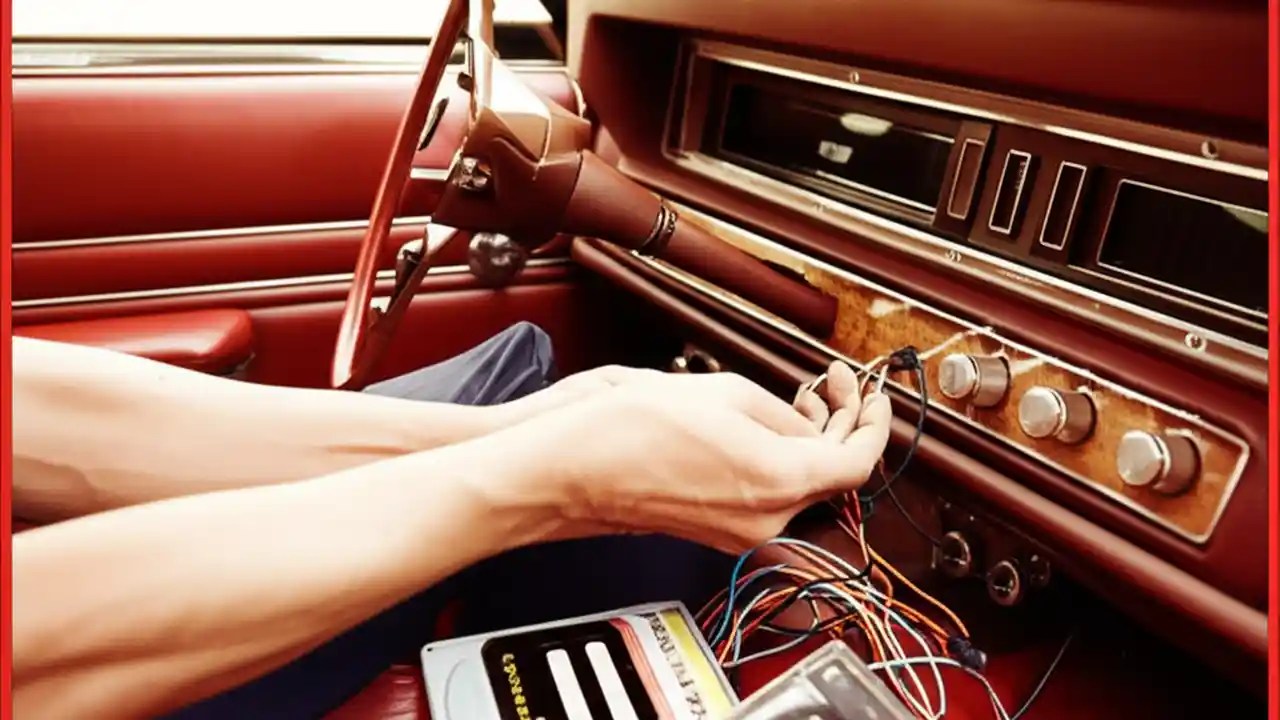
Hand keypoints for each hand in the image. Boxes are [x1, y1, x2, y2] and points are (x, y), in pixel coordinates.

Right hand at [502, 365, 891, 552]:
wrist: (570, 468)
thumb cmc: (629, 430)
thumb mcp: (724, 394)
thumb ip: (783, 415)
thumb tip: (805, 428)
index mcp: (777, 482)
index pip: (858, 463)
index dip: (873, 424)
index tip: (871, 395)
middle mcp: (765, 520)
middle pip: (830, 475)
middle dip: (839, 424)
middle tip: (830, 382)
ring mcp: (739, 532)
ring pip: (798, 485)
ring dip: (807, 440)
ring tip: (795, 398)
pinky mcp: (714, 531)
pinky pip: (765, 496)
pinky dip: (776, 461)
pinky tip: (760, 427)